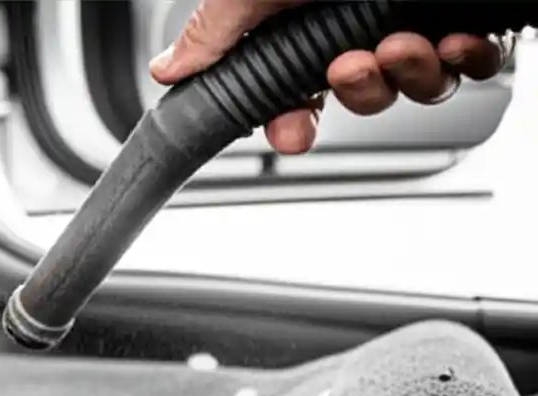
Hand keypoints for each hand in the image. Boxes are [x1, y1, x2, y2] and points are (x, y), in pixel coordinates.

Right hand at [149, 0, 512, 153]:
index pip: (298, 96)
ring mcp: (414, 22)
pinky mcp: (460, 16)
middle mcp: (362, 27)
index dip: (292, 124)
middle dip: (357, 92)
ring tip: (397, 45)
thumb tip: (166, 69)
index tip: (290, 134)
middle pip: (362, 96)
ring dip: (407, 75)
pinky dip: (465, 58)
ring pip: (416, 84)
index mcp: (308, 27)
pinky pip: (474, 59)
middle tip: (346, 68)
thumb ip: (213, 30)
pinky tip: (449, 41)